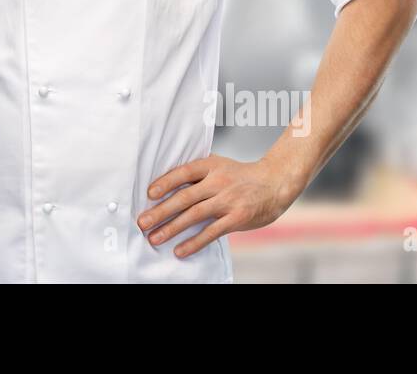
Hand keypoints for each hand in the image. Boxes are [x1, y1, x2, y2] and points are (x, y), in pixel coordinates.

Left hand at [136, 154, 297, 258]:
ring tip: (155, 238)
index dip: (165, 182)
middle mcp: (218, 181)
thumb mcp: (219, 166)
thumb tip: (166, 188)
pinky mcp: (237, 218)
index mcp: (210, 165)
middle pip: (185, 197)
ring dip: (172, 228)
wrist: (274, 183)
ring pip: (195, 215)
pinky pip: (211, 232)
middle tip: (142, 222)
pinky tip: (180, 250)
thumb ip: (197, 175)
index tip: (149, 194)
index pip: (183, 172)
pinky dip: (194, 242)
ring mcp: (228, 200)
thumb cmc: (240, 176)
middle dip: (161, 211)